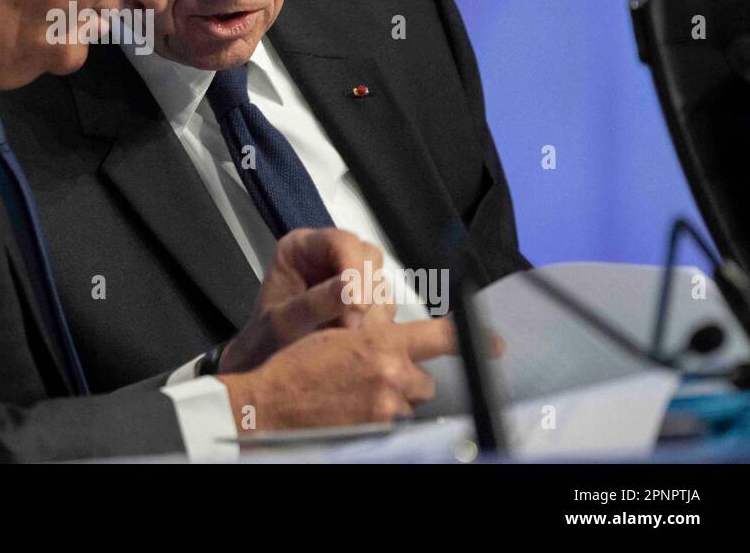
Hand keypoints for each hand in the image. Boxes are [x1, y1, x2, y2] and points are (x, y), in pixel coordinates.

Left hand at [218, 227, 395, 373]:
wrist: (270, 367)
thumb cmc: (266, 342)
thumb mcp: (283, 324)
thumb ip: (315, 304)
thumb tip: (352, 289)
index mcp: (301, 248)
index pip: (340, 242)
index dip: (354, 268)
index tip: (358, 305)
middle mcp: (328, 256)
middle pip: (368, 258)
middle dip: (364, 295)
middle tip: (349, 327)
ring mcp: (349, 278)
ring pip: (381, 284)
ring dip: (370, 314)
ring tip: (342, 337)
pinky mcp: (364, 301)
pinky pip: (386, 308)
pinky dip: (376, 326)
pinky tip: (352, 341)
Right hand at [220, 318, 459, 432]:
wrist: (270, 403)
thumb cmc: (296, 367)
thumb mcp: (335, 334)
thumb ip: (374, 336)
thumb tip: (401, 341)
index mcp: (380, 342)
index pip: (442, 336)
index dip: (473, 338)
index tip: (495, 342)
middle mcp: (391, 375)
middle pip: (423, 379)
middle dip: (405, 377)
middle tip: (372, 374)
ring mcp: (387, 408)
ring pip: (408, 403)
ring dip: (392, 399)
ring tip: (355, 394)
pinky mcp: (378, 431)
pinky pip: (393, 423)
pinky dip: (379, 418)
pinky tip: (352, 410)